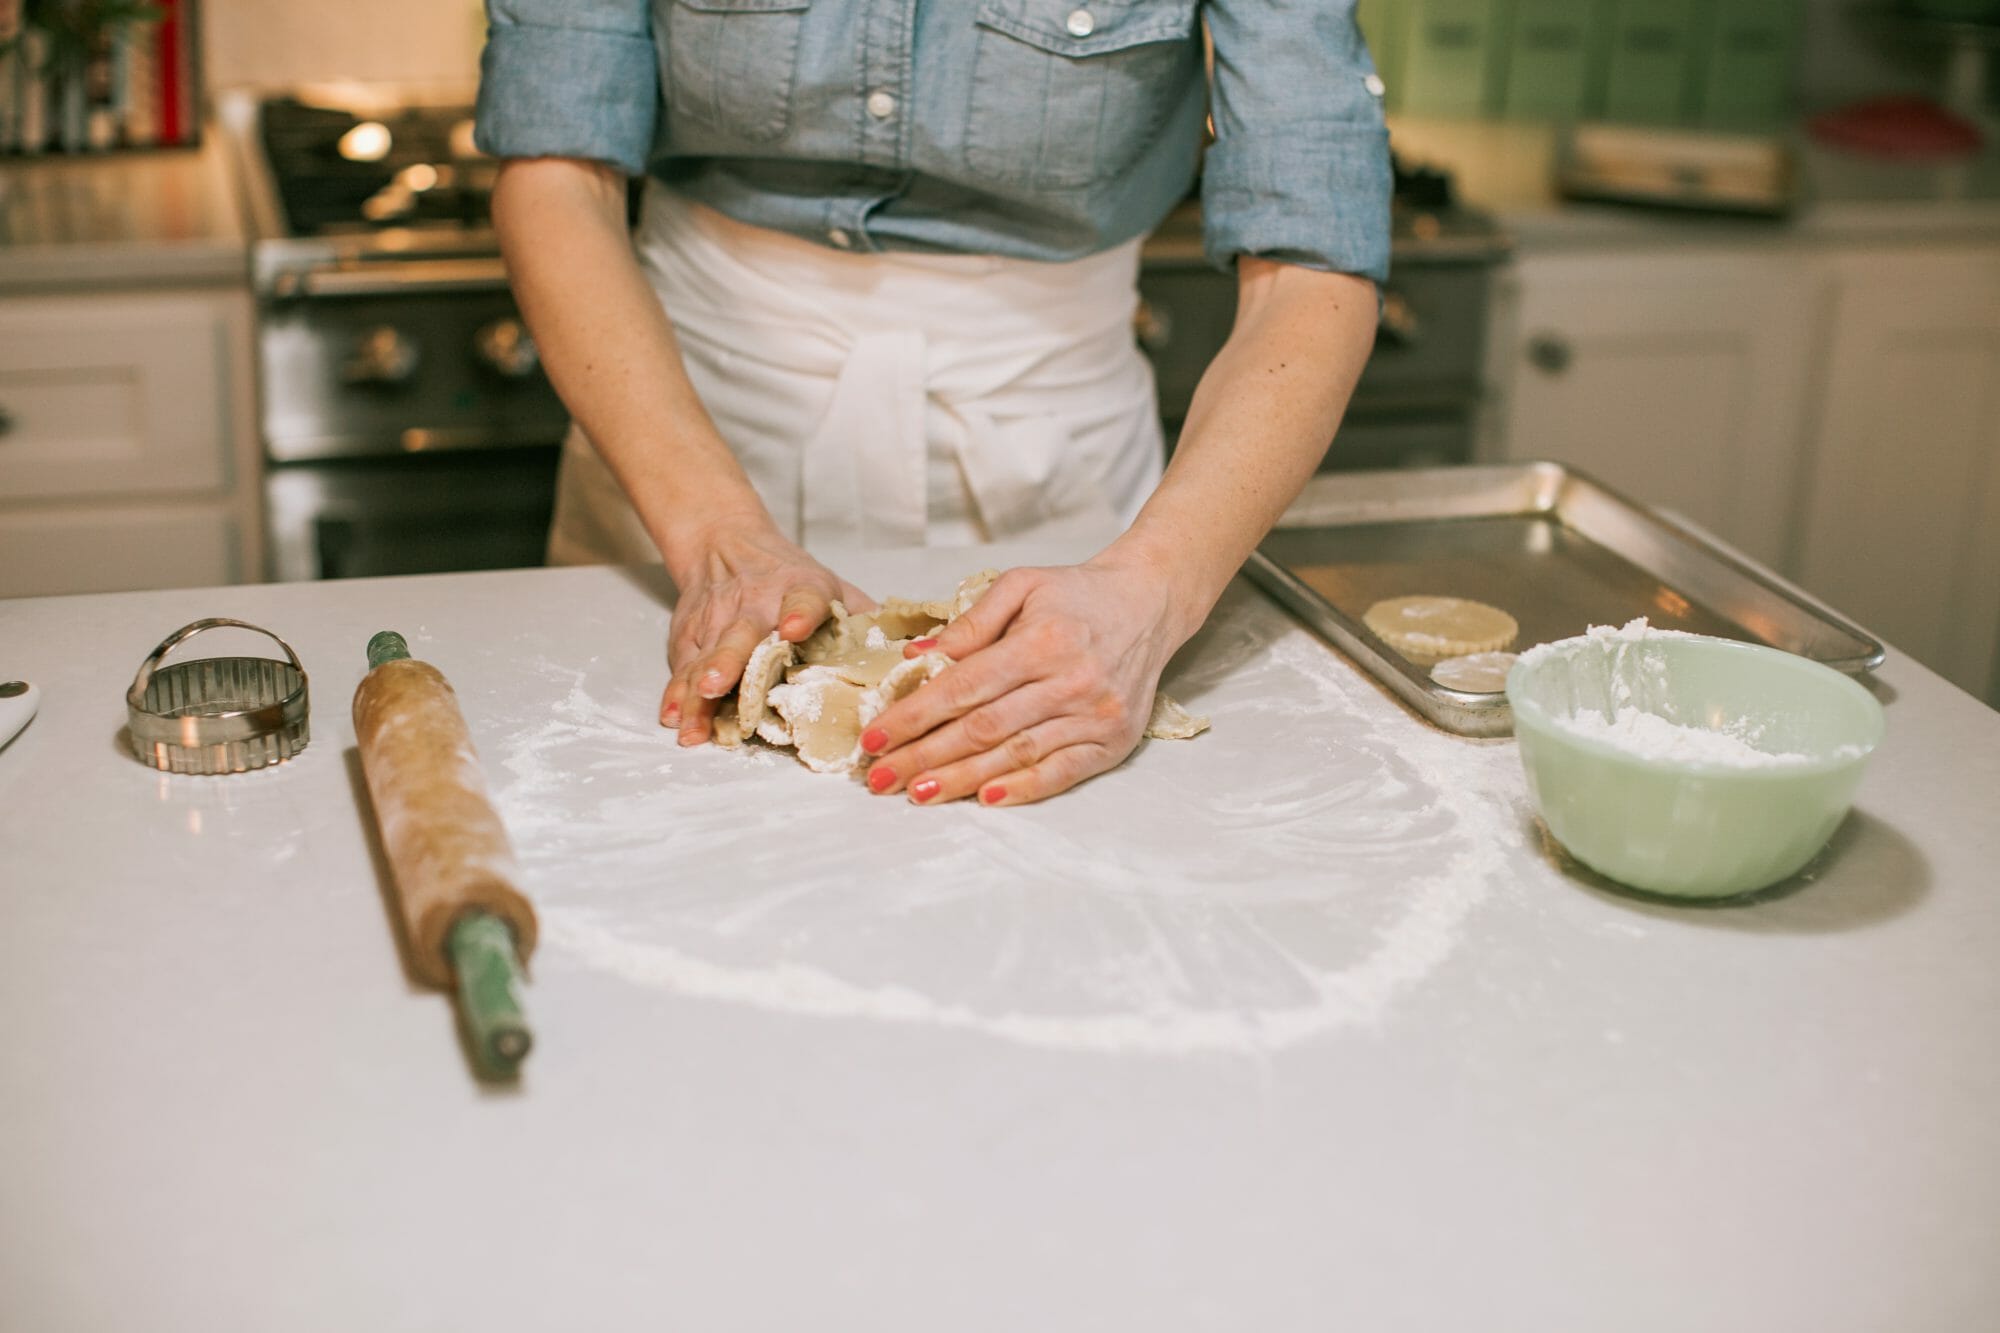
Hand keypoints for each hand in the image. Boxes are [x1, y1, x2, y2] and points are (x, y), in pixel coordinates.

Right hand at [661, 522, 872, 744]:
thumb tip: (915, 659)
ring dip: (696, 689)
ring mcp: (718, 622)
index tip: (795, 628)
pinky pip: (682, 668)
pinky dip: (677, 694)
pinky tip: (675, 719)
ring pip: (705, 658)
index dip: (799, 614)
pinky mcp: (689, 637)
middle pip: (740, 636)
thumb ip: (866, 622)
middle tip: (720, 686)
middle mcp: (754, 605)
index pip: (802, 599)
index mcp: (799, 590)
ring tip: (691, 720)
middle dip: (728, 661)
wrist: (725, 543)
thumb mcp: (833, 589)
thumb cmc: (791, 580)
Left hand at [857, 559, 1184, 806]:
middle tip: (879, 778)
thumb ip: (970, 622)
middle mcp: (1070, 682)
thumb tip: (915, 657)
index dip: (915, 715)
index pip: (964, 687)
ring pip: (1015, 755)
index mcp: (1042, 641)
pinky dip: (1022, 790)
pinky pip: (1061, 773)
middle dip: (925, 757)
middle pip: (983, 729)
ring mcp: (1094, 716)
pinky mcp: (1113, 741)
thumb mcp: (1021, 585)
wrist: (1149, 603)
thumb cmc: (1076, 594)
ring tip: (916, 794)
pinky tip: (984, 799)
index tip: (876, 736)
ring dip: (961, 780)